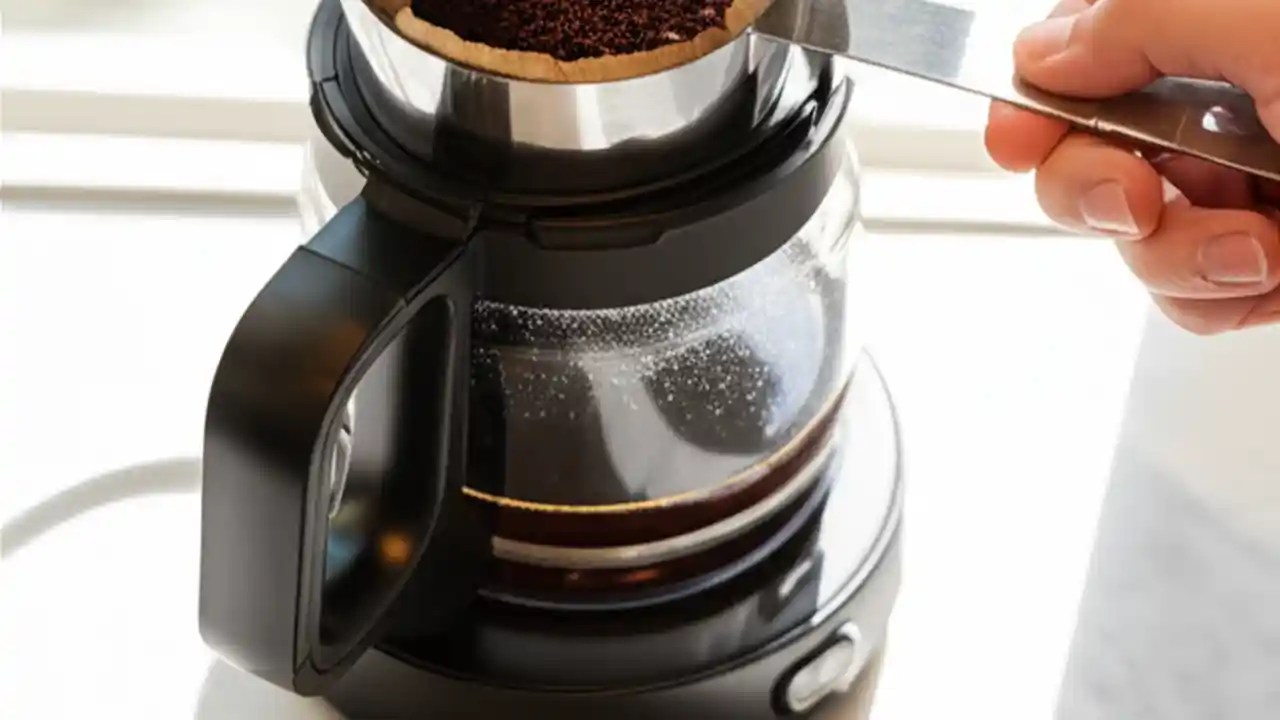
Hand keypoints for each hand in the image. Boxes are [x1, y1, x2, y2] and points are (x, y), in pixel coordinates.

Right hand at [985, 0, 1279, 333]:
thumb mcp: (1268, 21)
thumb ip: (1145, 17)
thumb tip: (1044, 50)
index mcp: (1220, 33)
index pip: (1086, 48)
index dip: (1035, 97)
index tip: (1016, 140)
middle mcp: (1231, 105)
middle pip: (1085, 150)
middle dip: (1093, 188)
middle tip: (1136, 197)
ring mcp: (1248, 185)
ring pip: (1130, 235)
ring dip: (1175, 255)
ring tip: (1253, 246)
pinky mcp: (1267, 261)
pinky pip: (1186, 296)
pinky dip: (1215, 296)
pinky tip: (1274, 271)